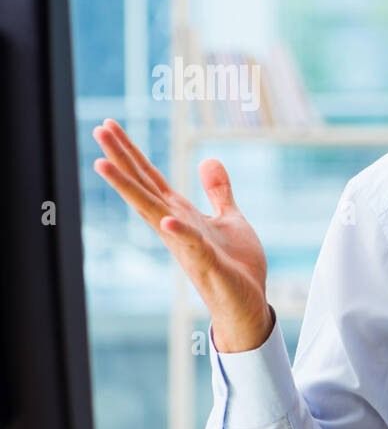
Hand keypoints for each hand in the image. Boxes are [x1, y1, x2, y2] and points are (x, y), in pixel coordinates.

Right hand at [92, 119, 272, 351]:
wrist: (248, 302)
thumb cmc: (235, 264)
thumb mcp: (229, 218)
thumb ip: (217, 191)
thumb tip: (208, 159)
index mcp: (181, 214)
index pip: (150, 178)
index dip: (131, 152)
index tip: (109, 126)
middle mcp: (176, 227)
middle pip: (143, 188)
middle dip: (121, 160)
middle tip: (98, 129)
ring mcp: (188, 245)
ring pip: (154, 214)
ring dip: (129, 190)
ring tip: (103, 164)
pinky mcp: (208, 265)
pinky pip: (192, 246)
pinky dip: (180, 232)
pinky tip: (167, 220)